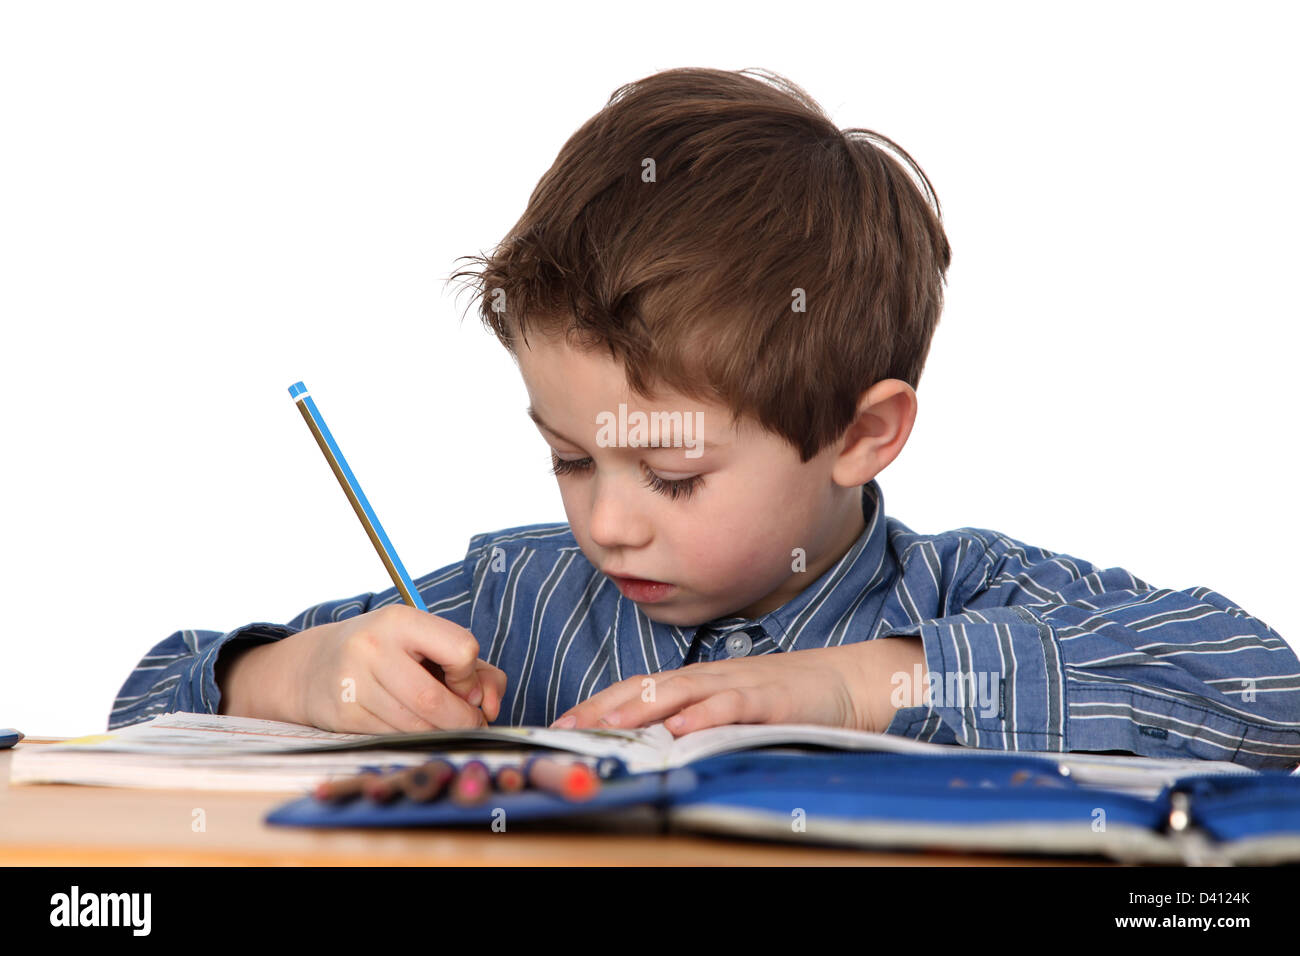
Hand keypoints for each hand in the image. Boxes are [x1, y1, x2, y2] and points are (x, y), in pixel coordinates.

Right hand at [240, 604, 507, 732]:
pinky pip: (393, 737)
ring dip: (441, 733)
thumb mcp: (427, 644)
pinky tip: (414, 729)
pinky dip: (414, 740)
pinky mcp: (344, 714)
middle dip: (463, 719)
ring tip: (446, 727)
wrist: (315, 665)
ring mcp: (354, 682)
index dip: (471, 675)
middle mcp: (373, 647)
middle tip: (471, 723)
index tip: (464, 683)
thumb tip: (491, 708)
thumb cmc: (388, 653)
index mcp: (401, 620)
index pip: (461, 649)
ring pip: (414, 725)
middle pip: (434, 699)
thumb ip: (477, 670)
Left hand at [549, 638, 924, 735]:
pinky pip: (731, 706)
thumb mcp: (731, 709)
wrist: (846, 680)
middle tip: (565, 727)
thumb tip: (652, 744)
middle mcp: (709, 678)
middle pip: (646, 688)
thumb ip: (695, 721)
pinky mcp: (769, 699)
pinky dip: (704, 715)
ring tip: (607, 725)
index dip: (598, 704)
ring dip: (640, 709)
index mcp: (697, 682)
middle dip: (602, 707)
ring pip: (681, 693)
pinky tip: (680, 727)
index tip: (560, 724)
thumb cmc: (785, 699)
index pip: (637, 689)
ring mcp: (738, 685)